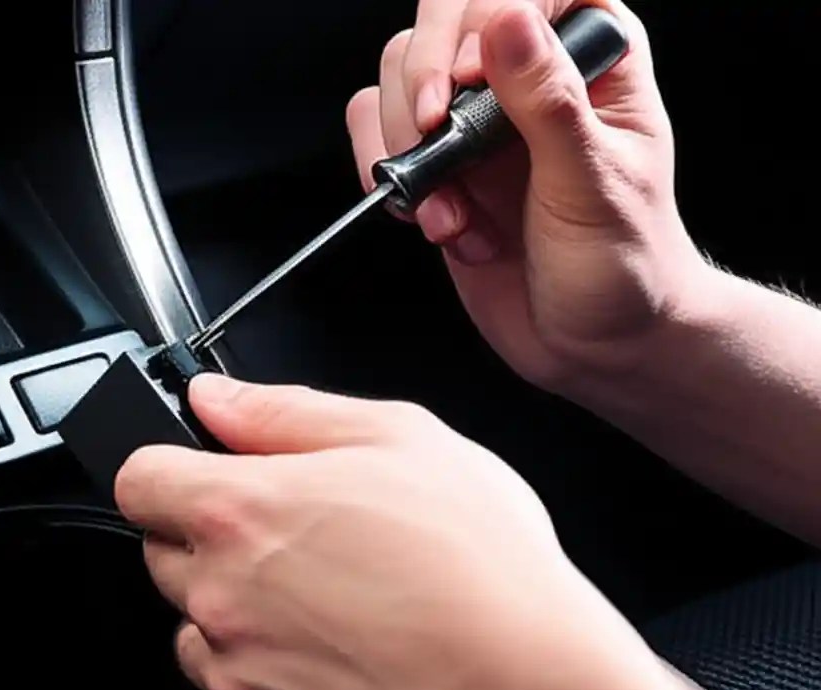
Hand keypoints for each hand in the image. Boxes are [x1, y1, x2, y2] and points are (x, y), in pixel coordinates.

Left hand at [116, 374, 704, 689]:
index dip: (170, 462)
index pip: (136, 475)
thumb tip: (217, 396)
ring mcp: (237, 662)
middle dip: (208, 528)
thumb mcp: (397, 437)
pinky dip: (253, 654)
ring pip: (190, 615)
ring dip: (228, 597)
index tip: (207, 466)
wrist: (532, 685)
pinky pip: (223, 674)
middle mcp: (220, 591)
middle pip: (161, 545)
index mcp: (240, 508)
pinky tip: (324, 636)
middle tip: (292, 525)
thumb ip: (285, 410)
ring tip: (318, 587)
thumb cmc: (482, 567)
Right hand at [346, 0, 713, 394]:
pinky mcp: (439, 161)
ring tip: (454, 210)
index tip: (467, 77)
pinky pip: (378, 136)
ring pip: (398, 74)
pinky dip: (395, 182)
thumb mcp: (593, 185)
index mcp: (591, 55)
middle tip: (433, 131)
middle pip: (443, 15)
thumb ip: (549, 104)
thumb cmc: (623, 267)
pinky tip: (442, 223)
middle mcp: (528, 73)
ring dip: (408, 147)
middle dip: (422, 75)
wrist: (593, 345)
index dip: (484, 14)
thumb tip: (507, 23)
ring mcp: (477, 117)